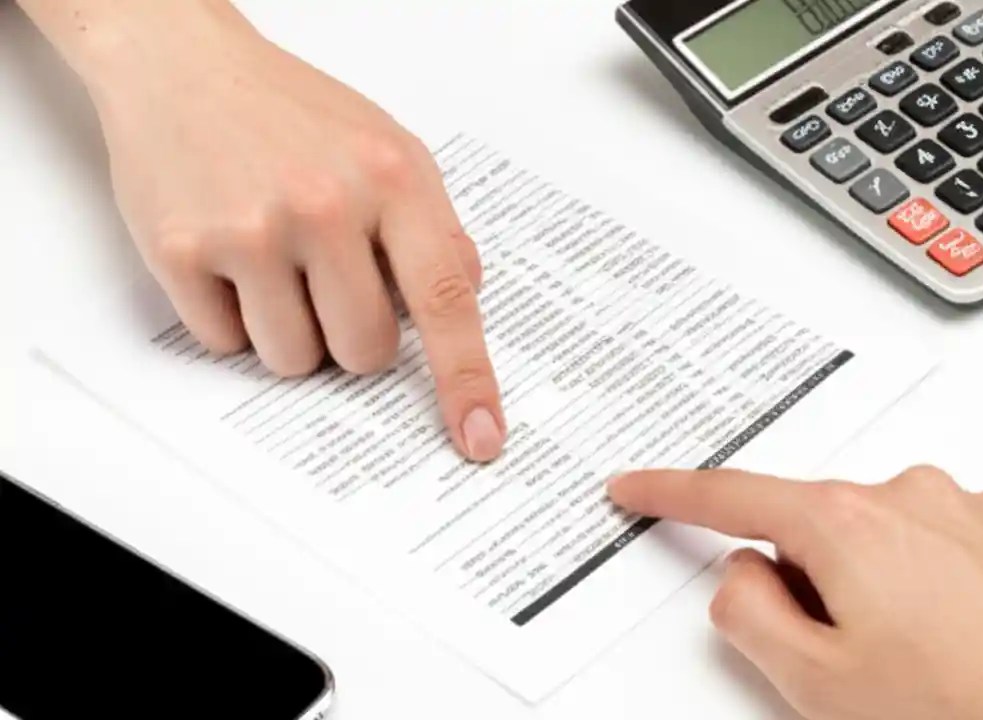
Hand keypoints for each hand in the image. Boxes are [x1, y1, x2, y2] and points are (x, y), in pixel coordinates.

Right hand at [20, 1, 504, 460]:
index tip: (479, 437)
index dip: (466, 379)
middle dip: (354, 337)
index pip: (445, 299)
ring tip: (277, 262)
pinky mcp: (180, 250)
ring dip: (291, 332)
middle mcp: (323, 205)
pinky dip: (231, 317)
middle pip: (364, 352)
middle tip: (331, 280)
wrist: (185, 68)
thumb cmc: (294, 114)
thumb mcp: (391, 149)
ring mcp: (249, 229)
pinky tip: (229, 257)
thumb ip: (436, 228)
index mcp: (392, 180)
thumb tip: (463, 299)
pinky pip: (225, 345)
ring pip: (293, 360)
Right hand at [609, 466, 982, 719]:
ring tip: (918, 662)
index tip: (636, 488)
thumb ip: (748, 615)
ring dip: (872, 588)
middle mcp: (905, 495)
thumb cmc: (969, 709)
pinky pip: (934, 546)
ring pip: (875, 539)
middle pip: (810, 527)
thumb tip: (743, 576)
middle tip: (845, 659)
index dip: (670, 494)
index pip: (730, 497)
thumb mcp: (818, 683)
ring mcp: (963, 508)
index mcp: (845, 522)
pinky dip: (926, 587)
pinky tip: (957, 647)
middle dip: (806, 583)